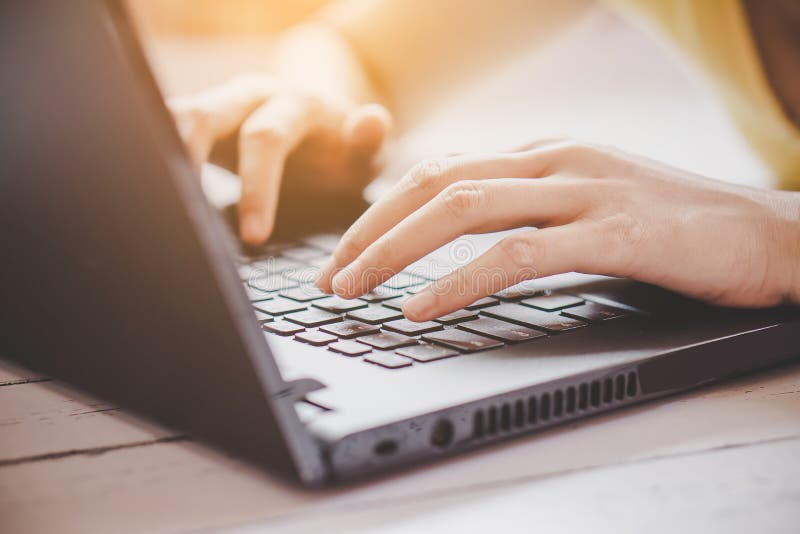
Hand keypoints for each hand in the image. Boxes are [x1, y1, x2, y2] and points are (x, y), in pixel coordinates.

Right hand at [169, 74, 390, 243]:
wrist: (322, 115)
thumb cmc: (343, 146)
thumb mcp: (365, 148)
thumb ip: (368, 140)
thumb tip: (372, 121)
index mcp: (295, 103)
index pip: (266, 138)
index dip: (257, 187)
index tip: (254, 236)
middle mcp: (251, 96)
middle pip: (206, 115)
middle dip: (188, 161)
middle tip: (180, 217)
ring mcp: (222, 104)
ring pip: (176, 116)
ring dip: (159, 153)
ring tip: (152, 205)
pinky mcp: (201, 120)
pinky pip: (166, 128)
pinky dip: (154, 155)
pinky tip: (145, 192)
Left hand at [317, 139, 799, 320]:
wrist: (770, 234)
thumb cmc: (674, 227)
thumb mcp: (586, 203)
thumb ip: (529, 207)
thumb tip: (464, 228)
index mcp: (545, 154)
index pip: (440, 172)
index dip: (383, 212)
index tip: (347, 254)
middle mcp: (556, 160)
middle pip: (436, 184)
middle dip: (371, 232)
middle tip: (331, 277)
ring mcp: (585, 191)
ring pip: (465, 209)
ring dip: (396, 252)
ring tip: (354, 291)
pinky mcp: (615, 232)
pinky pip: (518, 255)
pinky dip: (460, 281)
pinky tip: (422, 308)